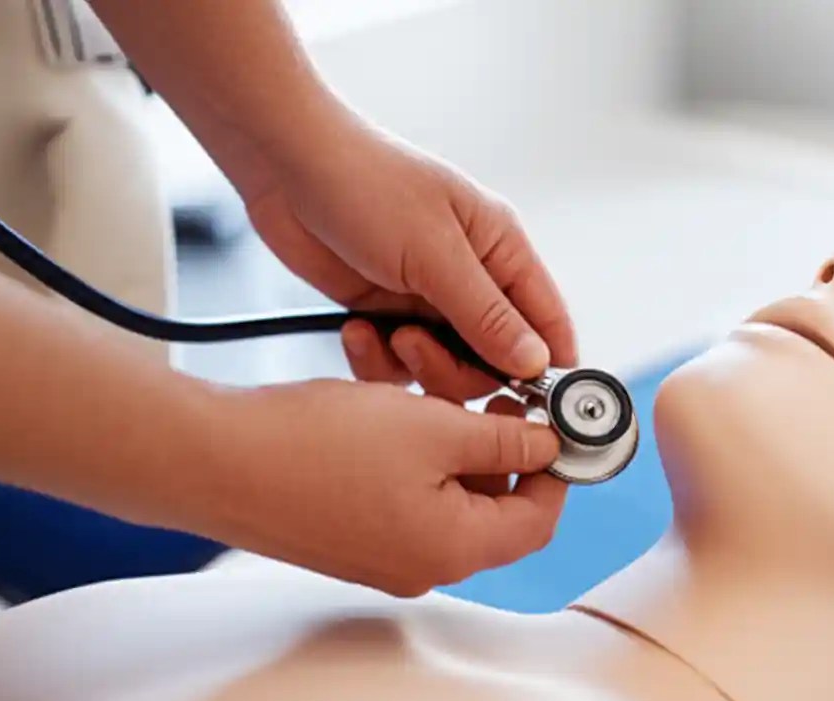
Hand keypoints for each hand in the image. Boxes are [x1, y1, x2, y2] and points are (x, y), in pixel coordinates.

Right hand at [199, 381, 566, 596]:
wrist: (211, 459)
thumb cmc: (313, 447)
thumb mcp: (435, 427)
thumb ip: (506, 438)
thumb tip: (550, 444)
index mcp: (453, 548)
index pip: (539, 517)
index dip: (555, 464)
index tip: (553, 419)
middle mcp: (421, 562)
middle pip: (492, 501)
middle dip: (494, 435)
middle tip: (485, 386)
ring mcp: (382, 551)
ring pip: (443, 483)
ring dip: (444, 427)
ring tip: (420, 375)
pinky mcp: (348, 532)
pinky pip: (400, 484)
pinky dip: (405, 439)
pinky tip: (383, 395)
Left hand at [240, 110, 576, 398]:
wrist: (285, 165)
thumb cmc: (366, 183)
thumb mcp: (436, 253)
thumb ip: (487, 315)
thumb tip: (536, 361)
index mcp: (501, 248)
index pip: (547, 320)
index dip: (548, 365)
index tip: (536, 403)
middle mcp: (470, 277)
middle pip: (495, 358)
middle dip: (461, 369)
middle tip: (421, 348)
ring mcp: (427, 298)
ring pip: (447, 368)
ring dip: (417, 364)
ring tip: (390, 334)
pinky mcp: (385, 313)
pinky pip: (400, 364)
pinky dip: (379, 360)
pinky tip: (358, 331)